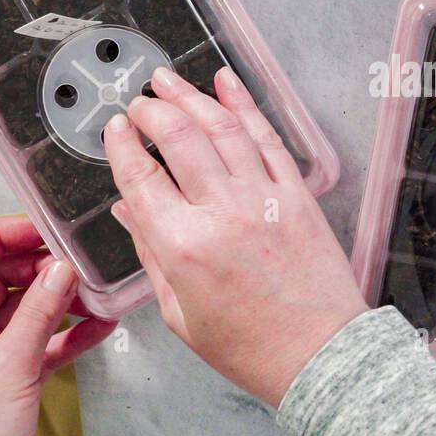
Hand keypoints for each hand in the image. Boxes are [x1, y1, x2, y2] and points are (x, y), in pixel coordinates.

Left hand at [0, 217, 116, 435]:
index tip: (40, 230)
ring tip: (94, 293)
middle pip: (0, 275)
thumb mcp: (7, 366)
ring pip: (28, 307)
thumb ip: (37, 313)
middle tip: (74, 263)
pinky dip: (73, 331)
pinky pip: (47, 340)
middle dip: (39, 266)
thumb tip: (61, 269)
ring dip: (62, 299)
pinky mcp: (16, 377)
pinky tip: (100, 326)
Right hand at [103, 65, 368, 406]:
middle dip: (153, 110)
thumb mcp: (180, 313)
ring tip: (169, 80)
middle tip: (140, 101)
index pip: (140, 177)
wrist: (321, 355)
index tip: (115, 128)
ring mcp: (264, 198)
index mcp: (183, 248)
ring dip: (191, 96)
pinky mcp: (297, 194)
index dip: (122, 144)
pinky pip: (267, 138)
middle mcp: (222, 213)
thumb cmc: (251, 347)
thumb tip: (130, 210)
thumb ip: (152, 255)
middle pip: (178, 138)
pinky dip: (245, 105)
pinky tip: (227, 84)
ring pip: (222, 128)